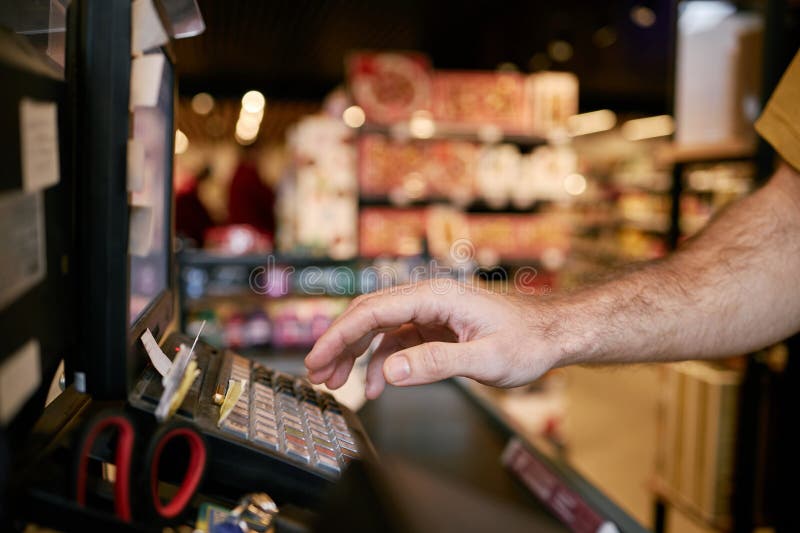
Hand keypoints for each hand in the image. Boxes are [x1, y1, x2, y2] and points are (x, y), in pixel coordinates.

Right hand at [304, 279, 559, 398]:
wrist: (552, 333)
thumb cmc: (526, 341)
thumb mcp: (485, 358)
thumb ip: (436, 363)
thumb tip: (390, 372)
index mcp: (435, 297)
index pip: (373, 312)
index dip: (339, 336)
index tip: (316, 359)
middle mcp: (427, 298)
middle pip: (368, 316)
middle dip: (339, 345)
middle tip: (316, 374)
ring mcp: (430, 312)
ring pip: (379, 329)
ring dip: (355, 355)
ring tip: (334, 383)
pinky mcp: (435, 326)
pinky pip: (397, 341)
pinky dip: (382, 362)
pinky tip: (376, 385)